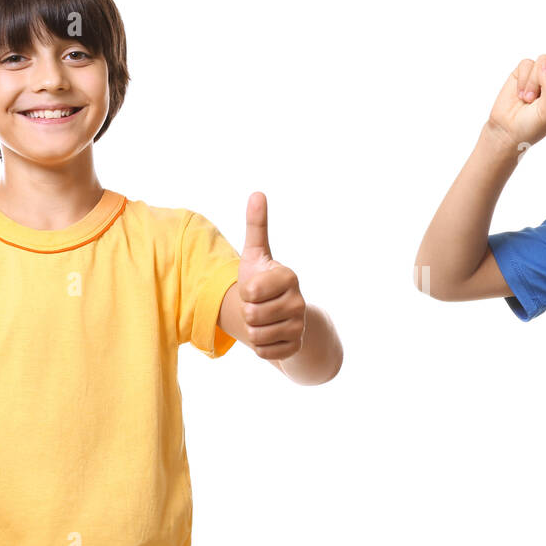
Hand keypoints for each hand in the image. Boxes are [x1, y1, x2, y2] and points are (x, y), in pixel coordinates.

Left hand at [237, 192, 305, 360]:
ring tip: (264, 319)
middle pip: (251, 315)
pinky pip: (264, 352)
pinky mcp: (296, 347)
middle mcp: (299, 302)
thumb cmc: (263, 281)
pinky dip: (261, 346)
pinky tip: (270, 334)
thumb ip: (256, 225)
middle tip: (259, 306)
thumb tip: (257, 193)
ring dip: (253, 330)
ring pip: (256, 336)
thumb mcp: (256, 254)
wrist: (280, 314)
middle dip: (248, 313)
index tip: (256, 288)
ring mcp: (300, 326)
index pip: (249, 292)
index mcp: (289, 277)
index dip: (245, 292)